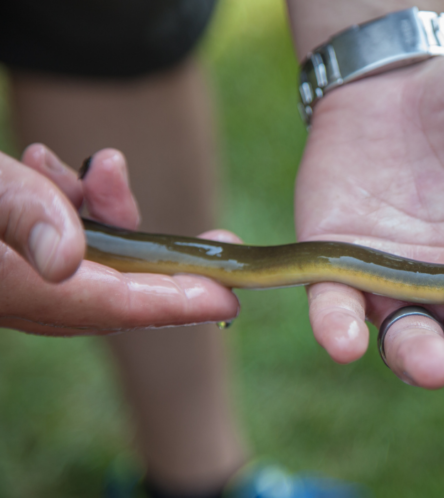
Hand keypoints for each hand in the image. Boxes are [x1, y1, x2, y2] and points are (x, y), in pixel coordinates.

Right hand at [0, 145, 239, 335]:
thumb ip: (18, 212)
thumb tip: (66, 261)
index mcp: (9, 288)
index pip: (113, 305)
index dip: (177, 303)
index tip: (229, 300)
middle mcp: (11, 295)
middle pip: (112, 292)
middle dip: (167, 261)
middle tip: (220, 238)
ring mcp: (9, 278)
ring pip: (85, 263)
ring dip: (108, 216)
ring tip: (107, 165)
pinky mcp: (6, 258)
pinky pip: (49, 245)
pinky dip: (66, 210)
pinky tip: (47, 165)